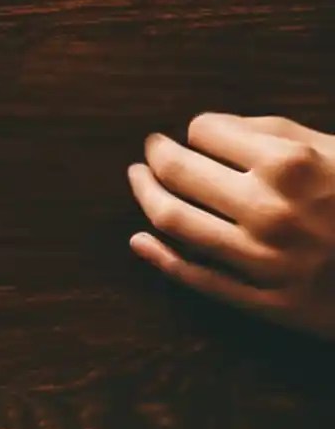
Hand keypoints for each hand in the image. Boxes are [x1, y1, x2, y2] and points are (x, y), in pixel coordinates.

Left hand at [128, 113, 334, 338]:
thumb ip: (279, 133)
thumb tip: (214, 127)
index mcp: (291, 164)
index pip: (204, 131)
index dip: (197, 129)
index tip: (198, 133)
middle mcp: (268, 209)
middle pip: (178, 171)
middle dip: (156, 155)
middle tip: (149, 148)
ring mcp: (262, 259)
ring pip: (172, 221)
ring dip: (144, 194)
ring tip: (137, 179)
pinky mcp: (263, 302)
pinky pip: (193, 277)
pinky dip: (157, 256)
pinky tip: (139, 240)